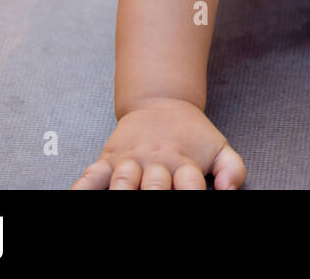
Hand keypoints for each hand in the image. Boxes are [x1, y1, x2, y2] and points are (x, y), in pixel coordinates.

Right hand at [70, 97, 245, 189]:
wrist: (162, 101)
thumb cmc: (192, 135)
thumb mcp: (219, 147)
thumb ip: (232, 169)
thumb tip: (228, 191)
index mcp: (185, 162)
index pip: (190, 186)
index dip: (190, 196)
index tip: (188, 205)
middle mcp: (157, 162)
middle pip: (154, 188)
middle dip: (154, 198)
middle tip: (152, 207)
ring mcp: (130, 160)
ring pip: (122, 183)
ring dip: (123, 192)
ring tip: (123, 199)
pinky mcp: (109, 159)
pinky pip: (91, 176)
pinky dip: (82, 188)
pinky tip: (77, 196)